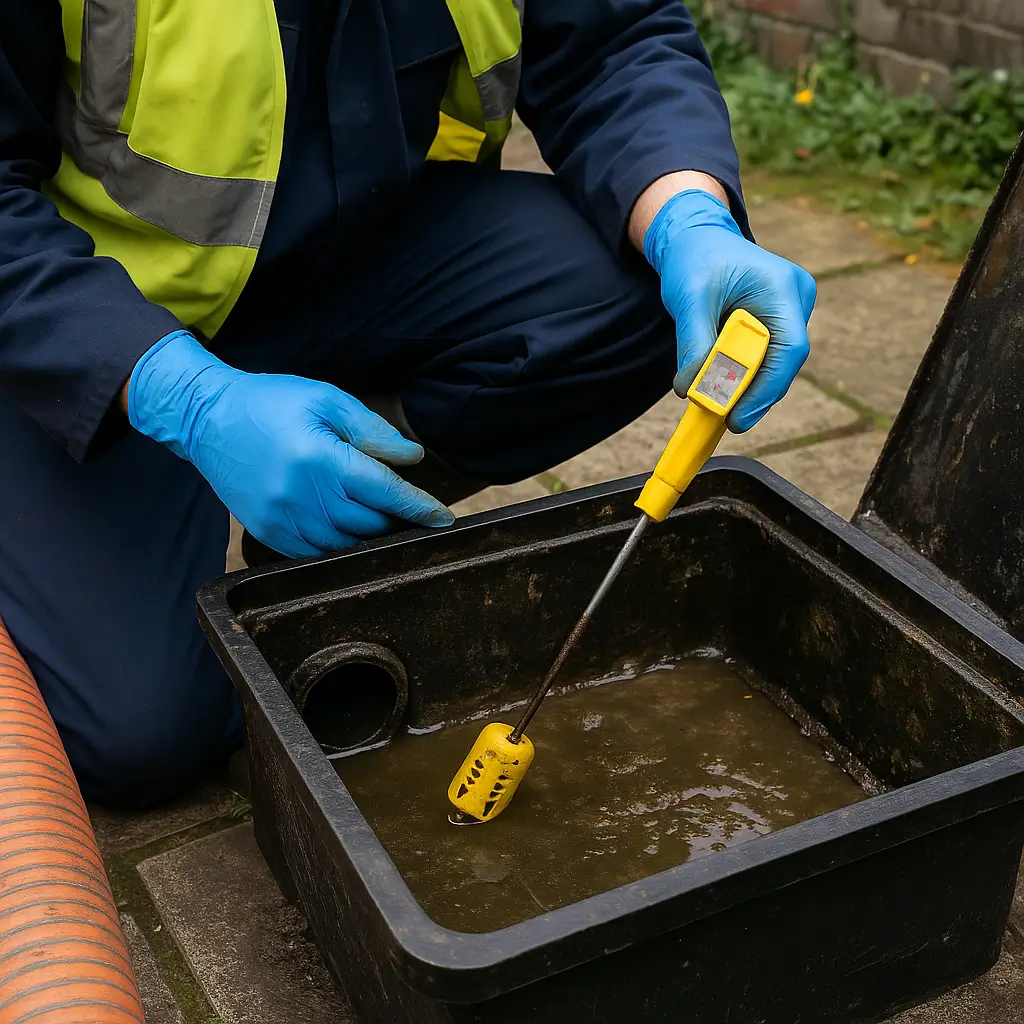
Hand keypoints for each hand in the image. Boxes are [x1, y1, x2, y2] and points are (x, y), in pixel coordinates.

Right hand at [127, 331, 454, 557]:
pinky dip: (339, 545)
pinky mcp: (267, 533)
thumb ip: (372, 431)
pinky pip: (316, 554)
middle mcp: (300, 495)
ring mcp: (282, 519)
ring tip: (374, 514)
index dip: (418, 507)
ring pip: (345, 544)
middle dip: (393, 517)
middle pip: (369, 523)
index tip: (444, 519)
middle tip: (402, 504)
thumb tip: (413, 459)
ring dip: (367, 533)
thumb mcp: (326, 400)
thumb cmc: (273, 403)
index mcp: (319, 458)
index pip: (384, 492)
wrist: (206, 418)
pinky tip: (345, 526)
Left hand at [643, 189, 816, 431]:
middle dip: (754, 396)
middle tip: (726, 422)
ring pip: (775, 366)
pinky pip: (765, 360)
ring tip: (718, 408)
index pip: (789, 350)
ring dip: (747, 389)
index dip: (766, 389)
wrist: (700, 241)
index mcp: (783, 286)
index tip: (738, 418)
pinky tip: (723, 392)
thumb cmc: (696, 260)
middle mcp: (796, 300)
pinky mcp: (778, 325)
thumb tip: (691, 388)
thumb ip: (693, 341)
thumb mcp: (689, 296)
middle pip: (784, 364)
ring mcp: (791, 313)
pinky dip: (744, 378)